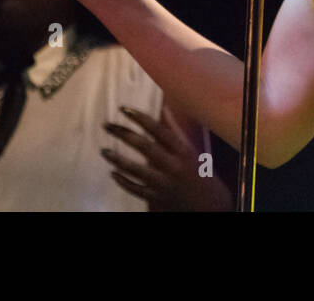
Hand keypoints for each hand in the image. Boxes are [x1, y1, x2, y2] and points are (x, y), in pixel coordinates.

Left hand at [101, 102, 232, 210]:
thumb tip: (164, 107)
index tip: (124, 109)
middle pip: (145, 147)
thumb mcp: (190, 150)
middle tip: (107, 125)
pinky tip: (112, 173)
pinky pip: (136, 189)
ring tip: (104, 150)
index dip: (141, 118)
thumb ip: (174, 130)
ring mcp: (164, 183)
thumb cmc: (198, 171)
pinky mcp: (157, 198)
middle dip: (124, 134)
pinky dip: (123, 181)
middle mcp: (174, 166)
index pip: (159, 130)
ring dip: (118, 160)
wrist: (209, 204)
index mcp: (182, 151)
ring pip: (136, 170)